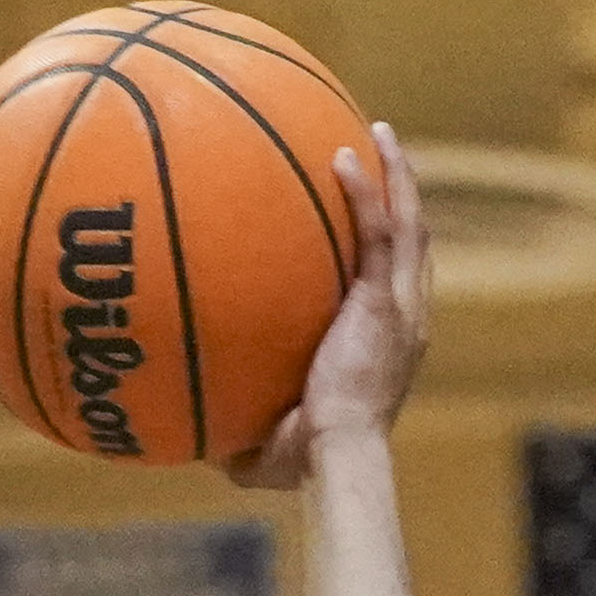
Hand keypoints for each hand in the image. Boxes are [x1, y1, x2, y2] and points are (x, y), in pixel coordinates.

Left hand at [224, 125, 432, 492]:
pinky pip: (379, 233)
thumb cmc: (307, 461)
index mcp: (389, 340)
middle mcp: (406, 317)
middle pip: (413, 239)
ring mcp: (401, 306)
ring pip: (410, 225)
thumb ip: (238, 416)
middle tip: (380, 154)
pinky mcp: (385, 303)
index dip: (389, 243)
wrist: (337, 458)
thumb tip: (182, 426)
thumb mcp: (268, 431)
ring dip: (397, 175)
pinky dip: (365, 192)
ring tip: (376, 134)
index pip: (395, 280)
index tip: (368, 212)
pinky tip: (342, 156)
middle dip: (402, 193)